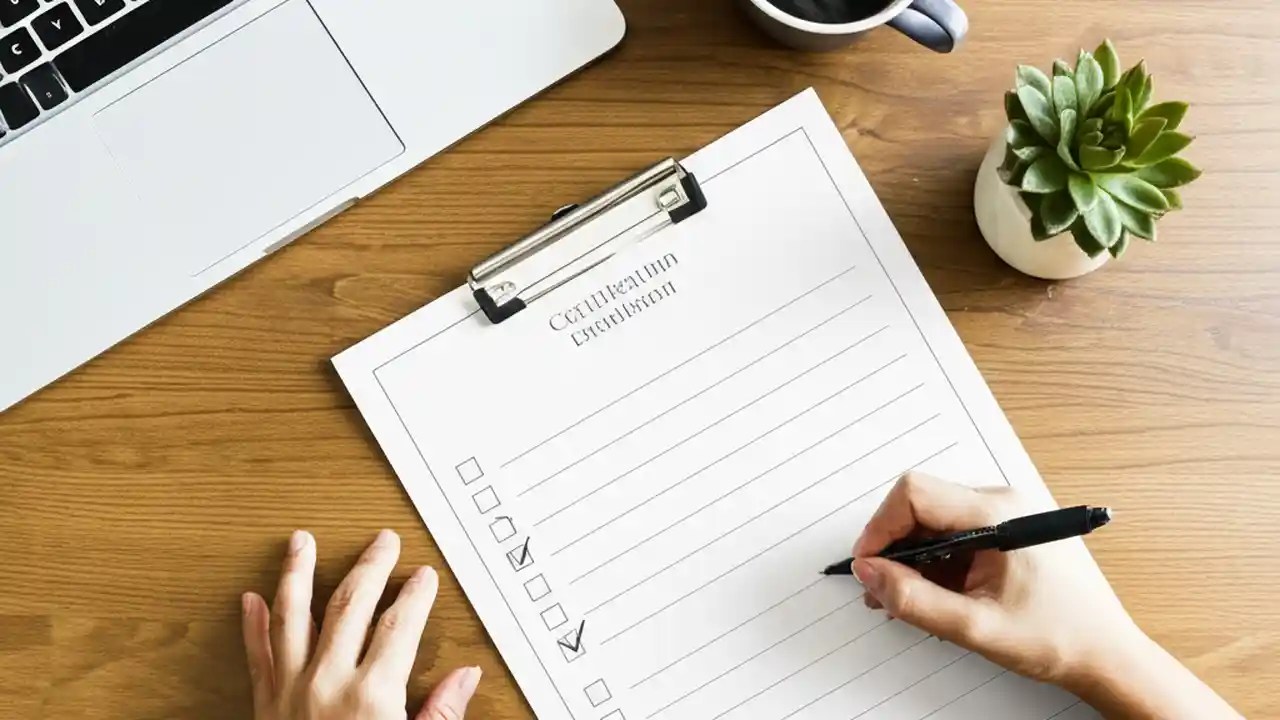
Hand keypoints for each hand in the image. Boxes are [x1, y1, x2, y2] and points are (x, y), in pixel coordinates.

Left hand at [241, 529, 480, 719]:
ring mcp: (290, 691)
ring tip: (300, 543)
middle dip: (370, 567)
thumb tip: (465, 677)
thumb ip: (441, 715)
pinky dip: (252, 626)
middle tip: (382, 542)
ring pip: (292, 616)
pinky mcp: (264, 707)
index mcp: (372, 696)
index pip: (400, 624)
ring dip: (296, 574)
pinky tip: (252, 599)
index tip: (424, 577)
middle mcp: (327, 684)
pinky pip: (257, 656)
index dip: (415, 594)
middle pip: (350, 604)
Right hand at [849, 472, 1136, 685]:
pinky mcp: (1005, 531)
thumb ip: (915, 600)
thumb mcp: (976, 627)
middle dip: (892, 546)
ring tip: (904, 600)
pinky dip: (933, 563)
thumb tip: (870, 574)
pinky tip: (931, 595)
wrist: (1105, 653)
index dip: (881, 527)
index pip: (915, 493)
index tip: (868, 565)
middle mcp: (1002, 503)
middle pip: (921, 505)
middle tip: (881, 589)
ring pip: (933, 521)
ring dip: (911, 558)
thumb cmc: (1059, 637)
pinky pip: (952, 534)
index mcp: (999, 515)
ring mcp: (1004, 515)